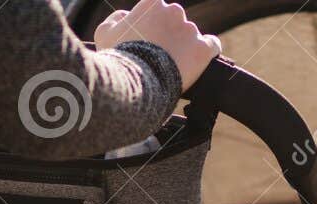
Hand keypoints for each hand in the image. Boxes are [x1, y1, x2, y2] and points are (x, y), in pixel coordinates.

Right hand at [95, 0, 221, 90]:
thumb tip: (127, 16)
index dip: (153, 25)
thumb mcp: (105, 33)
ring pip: (190, 36)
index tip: (149, 40)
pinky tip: (200, 60)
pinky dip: (207, 51)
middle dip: (169, 36)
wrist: (136, 83)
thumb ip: (117, 19)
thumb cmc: (119, 58)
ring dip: (184, 47)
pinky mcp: (202, 49)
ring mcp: (190, 30)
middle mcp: (174, 11)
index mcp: (152, 3)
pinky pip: (212, 45)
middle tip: (159, 56)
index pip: (158, 9)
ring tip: (172, 66)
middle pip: (175, 22)